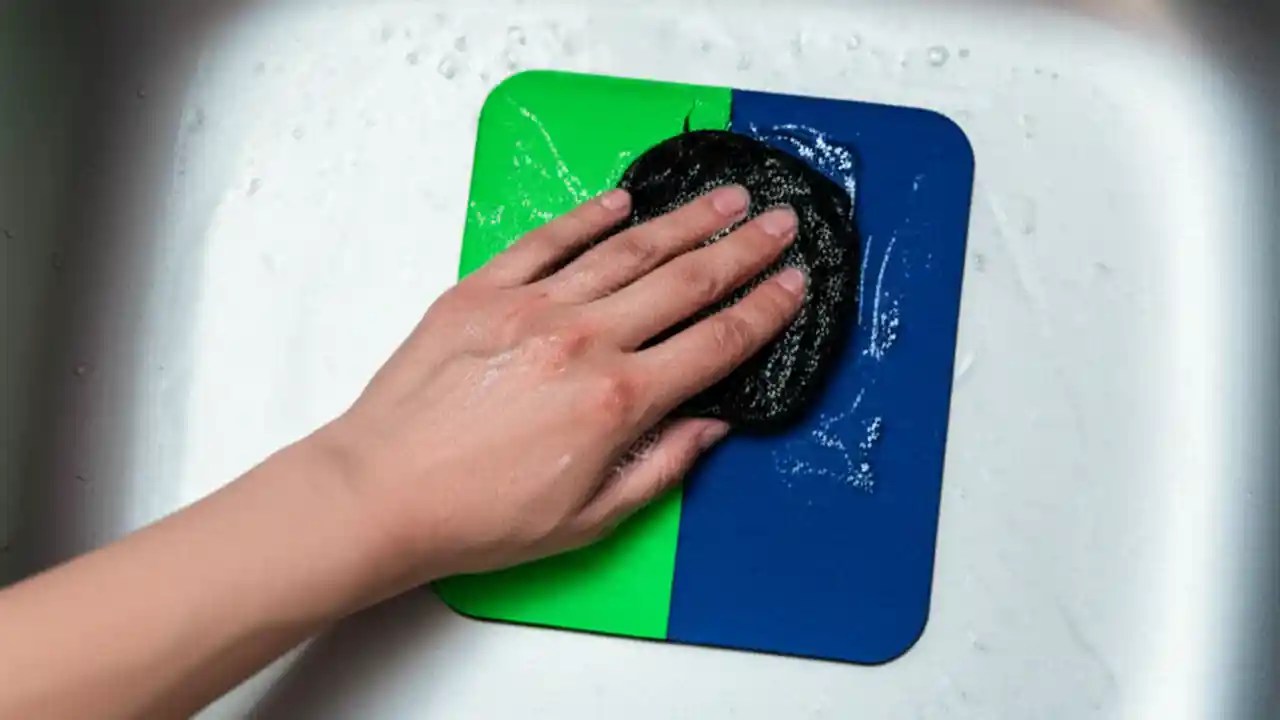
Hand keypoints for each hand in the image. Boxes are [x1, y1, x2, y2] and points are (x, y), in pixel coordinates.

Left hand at [319, 185, 803, 586]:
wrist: (381, 491)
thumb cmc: (480, 517)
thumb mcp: (589, 518)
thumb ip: (663, 467)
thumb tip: (714, 426)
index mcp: (618, 401)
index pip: (715, 343)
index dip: (765, 310)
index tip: (795, 283)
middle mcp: (585, 342)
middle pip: (686, 282)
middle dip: (742, 249)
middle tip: (779, 221)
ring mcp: (533, 307)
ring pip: (628, 250)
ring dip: (685, 222)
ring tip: (724, 199)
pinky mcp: (483, 290)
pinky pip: (549, 241)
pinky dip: (590, 218)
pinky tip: (624, 202)